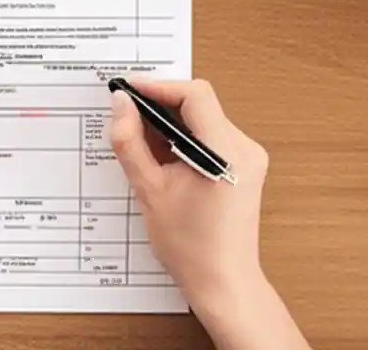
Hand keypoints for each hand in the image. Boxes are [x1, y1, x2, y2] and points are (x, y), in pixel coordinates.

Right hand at [110, 79, 308, 349]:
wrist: (223, 281)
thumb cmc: (190, 245)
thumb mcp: (149, 189)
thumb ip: (130, 142)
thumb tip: (120, 105)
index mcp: (226, 151)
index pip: (194, 95)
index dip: (157, 86)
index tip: (127, 89)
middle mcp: (244, 148)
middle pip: (199, 103)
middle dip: (160, 104)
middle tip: (126, 113)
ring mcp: (248, 157)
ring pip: (203, 119)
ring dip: (170, 122)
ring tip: (140, 138)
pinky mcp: (244, 166)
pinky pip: (210, 136)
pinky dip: (183, 137)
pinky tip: (161, 155)